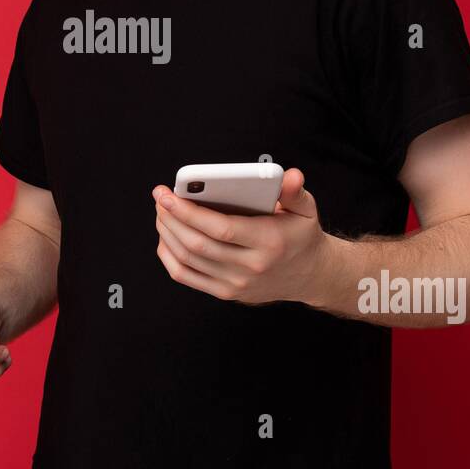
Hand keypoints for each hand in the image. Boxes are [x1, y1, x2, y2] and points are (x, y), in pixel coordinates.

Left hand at [151, 167, 334, 306]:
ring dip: (167, 233)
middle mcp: (251, 267)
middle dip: (171, 218)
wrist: (309, 275)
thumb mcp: (305, 209)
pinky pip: (186, 276)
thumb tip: (290, 175)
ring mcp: (236, 283)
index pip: (222, 229)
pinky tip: (166, 236)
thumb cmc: (300, 235)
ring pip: (188, 259)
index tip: (168, 194)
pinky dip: (169, 255)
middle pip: (198, 244)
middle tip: (159, 197)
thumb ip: (294, 191)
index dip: (189, 211)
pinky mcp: (226, 292)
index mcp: (269, 242)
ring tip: (161, 211)